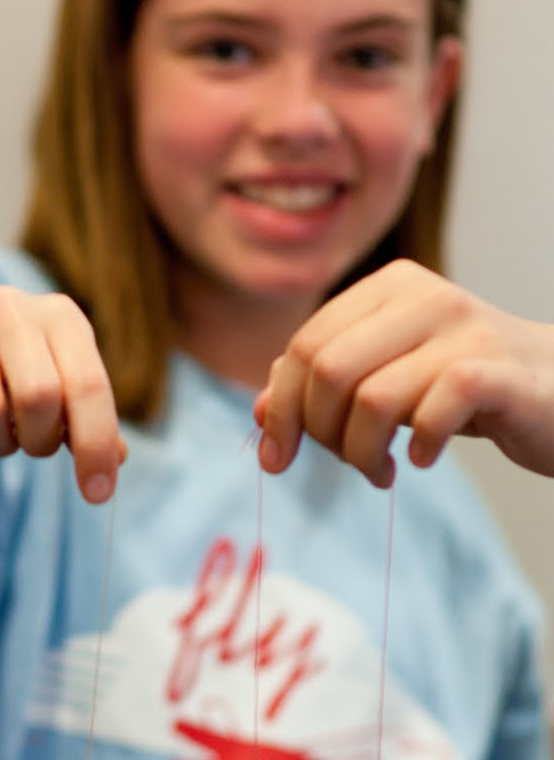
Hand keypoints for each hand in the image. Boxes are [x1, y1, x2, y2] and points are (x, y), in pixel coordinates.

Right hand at [0, 287, 125, 502]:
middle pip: (38, 397)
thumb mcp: (59, 384)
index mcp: (59, 315)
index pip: (88, 385)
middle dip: (39, 441)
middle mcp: (9, 308)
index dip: (96, 445)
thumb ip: (87, 421)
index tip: (96, 494)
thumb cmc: (12, 370)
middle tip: (31, 442)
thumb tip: (116, 460)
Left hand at [254, 260, 553, 484]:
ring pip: (371, 397)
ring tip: (382, 471)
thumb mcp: (389, 379)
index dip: (280, 408)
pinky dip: (417, 447)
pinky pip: (432, 410)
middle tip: (348, 463)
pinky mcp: (498, 369)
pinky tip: (422, 459)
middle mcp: (426, 296)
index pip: (304, 346)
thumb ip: (325, 386)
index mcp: (390, 288)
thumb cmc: (466, 390)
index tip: (278, 457)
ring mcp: (466, 328)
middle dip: (320, 432)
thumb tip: (260, 411)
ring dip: (363, 453)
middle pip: (327, 370)